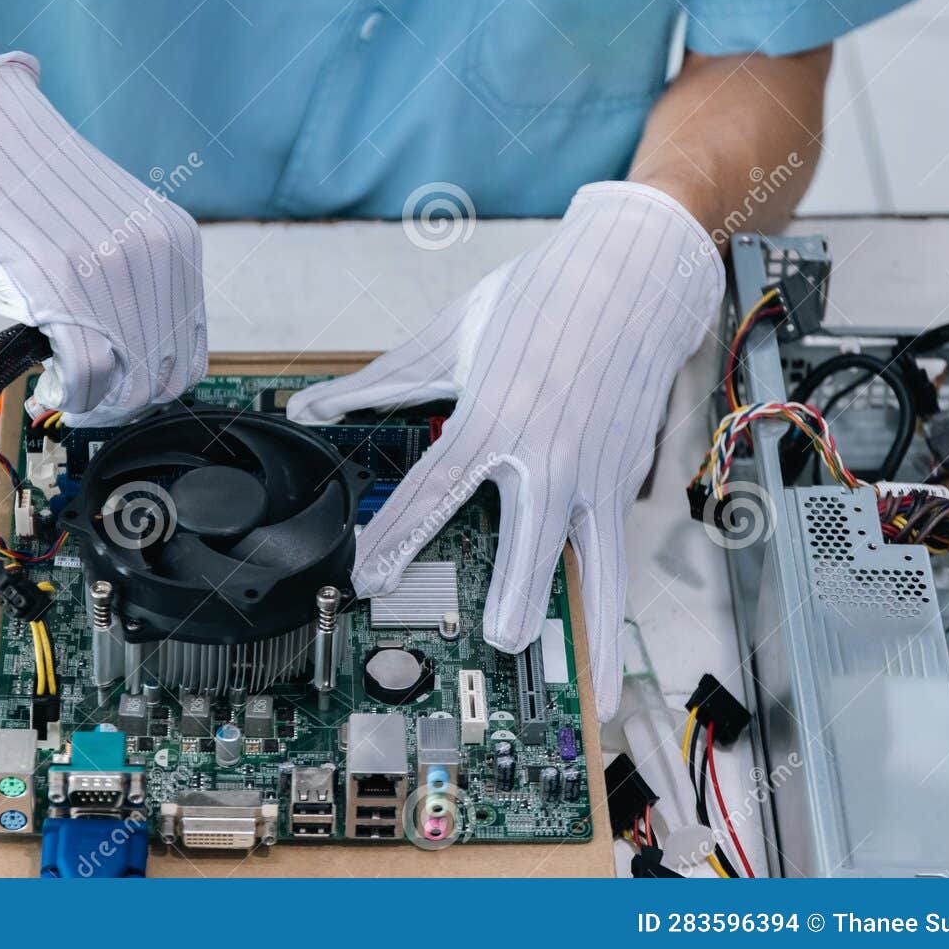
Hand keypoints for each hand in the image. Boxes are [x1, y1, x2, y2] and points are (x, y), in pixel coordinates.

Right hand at [0, 53, 206, 425]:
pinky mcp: (67, 288)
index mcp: (174, 242)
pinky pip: (89, 374)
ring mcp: (115, 274)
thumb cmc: (25, 181)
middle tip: (91, 402)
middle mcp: (158, 258)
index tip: (123, 391)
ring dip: (98, 405)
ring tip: (68, 392)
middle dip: (127, 403)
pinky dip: (71, 395)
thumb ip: (127, 282)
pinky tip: (51, 386)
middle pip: (169, 375)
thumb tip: (126, 354)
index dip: (156, 382)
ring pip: (133, 383)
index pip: (190, 347)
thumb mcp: (104, 228)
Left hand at [287, 183, 722, 716]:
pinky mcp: (625, 476)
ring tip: (585, 678)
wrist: (634, 270)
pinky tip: (605, 640)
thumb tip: (314, 404)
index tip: (369, 577)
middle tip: (497, 640)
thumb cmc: (542, 297)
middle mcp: (550, 451)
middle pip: (532, 537)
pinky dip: (613, 599)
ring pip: (594, 558)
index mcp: (496, 414)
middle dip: (517, 593)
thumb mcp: (451, 334)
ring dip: (589, 621)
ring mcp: (596, 469)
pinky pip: (616, 549)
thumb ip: (382, 381)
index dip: (398, 537)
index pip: (436, 489)